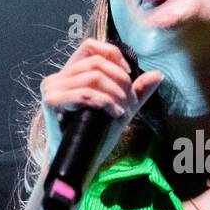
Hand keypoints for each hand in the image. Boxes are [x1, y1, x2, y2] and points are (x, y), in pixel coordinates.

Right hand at [39, 38, 163, 186]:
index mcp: (71, 74)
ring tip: (123, 110)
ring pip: (92, 77)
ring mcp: (52, 89)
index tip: (129, 76)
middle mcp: (58, 77)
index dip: (113, 55)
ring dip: (115, 93)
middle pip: (96, 63)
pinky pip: (83, 94)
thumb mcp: (120, 109)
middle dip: (120, 81)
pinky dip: (104, 102)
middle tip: (130, 102)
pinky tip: (114, 113)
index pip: (91, 46)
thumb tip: (158, 74)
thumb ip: (137, 92)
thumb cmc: (95, 137)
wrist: (79, 163)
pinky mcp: (50, 102)